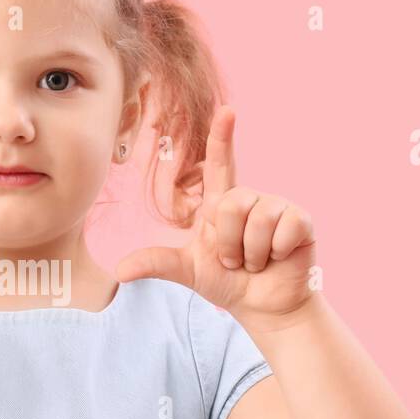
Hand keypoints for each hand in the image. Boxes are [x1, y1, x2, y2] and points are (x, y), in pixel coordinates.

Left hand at [115, 106, 317, 328]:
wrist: (263, 306)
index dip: (222, 138)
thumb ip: (157, 264)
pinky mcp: (300, 220)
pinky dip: (276, 252)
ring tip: (256, 262)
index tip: (227, 112)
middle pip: (231, 203)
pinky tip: (278, 258)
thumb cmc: (228, 282)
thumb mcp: (188, 272)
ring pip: (258, 218)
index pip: (220, 164)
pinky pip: (284, 228)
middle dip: (228, 243)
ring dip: (251, 252)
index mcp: (222, 203)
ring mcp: (277, 207)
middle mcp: (250, 198)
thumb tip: (119, 271)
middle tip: (235, 260)